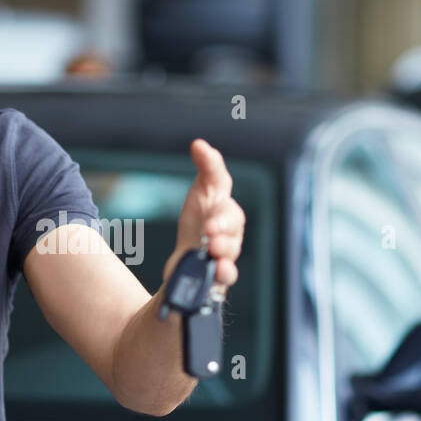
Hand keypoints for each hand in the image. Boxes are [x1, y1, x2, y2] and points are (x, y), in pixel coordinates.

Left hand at [168, 138, 244, 297]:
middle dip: (222, 224)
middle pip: (232, 223)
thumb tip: (199, 143)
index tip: (204, 175)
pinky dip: (224, 273)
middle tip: (209, 227)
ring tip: (213, 248)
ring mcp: (227, 253)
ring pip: (231, 250)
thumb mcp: (202, 193)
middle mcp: (230, 229)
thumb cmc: (199, 225)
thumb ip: (207, 168)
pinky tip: (216, 269)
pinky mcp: (218, 276)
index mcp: (226, 206)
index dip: (215, 179)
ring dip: (223, 248)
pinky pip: (227, 276)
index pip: (223, 189)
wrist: (188, 264)